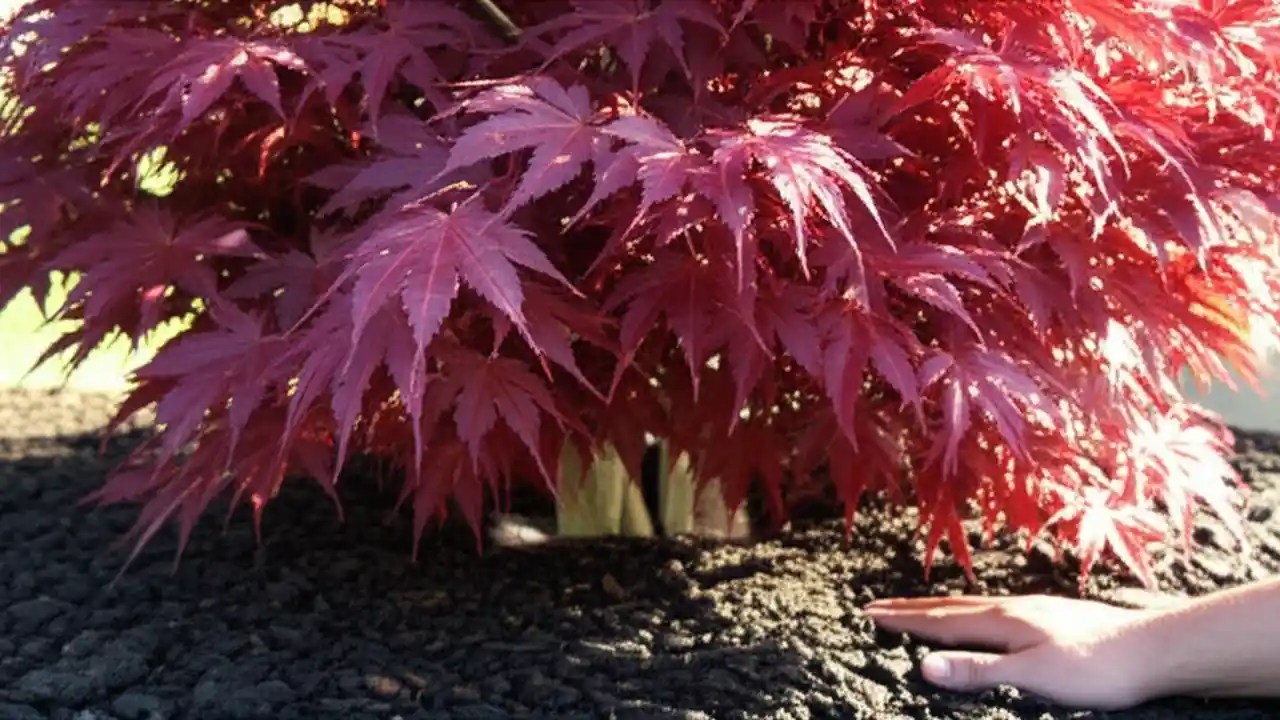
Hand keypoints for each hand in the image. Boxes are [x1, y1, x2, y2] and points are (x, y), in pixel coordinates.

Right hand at [865, 594, 1162, 709]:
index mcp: (1002, 622)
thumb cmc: (1095, 669)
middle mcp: (1012, 609)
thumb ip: (978, 670)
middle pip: (949, 607)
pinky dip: (967, 613)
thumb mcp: (1032, 676)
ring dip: (938, 608)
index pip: (939, 621)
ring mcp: (1033, 610)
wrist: (1154, 650)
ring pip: (972, 607)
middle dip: (910, 608)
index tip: (867, 613)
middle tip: (876, 605)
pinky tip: (982, 619)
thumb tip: (924, 665)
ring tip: (919, 609)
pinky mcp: (1051, 617)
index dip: (902, 620)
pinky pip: (992, 611)